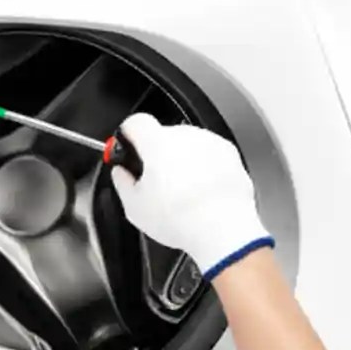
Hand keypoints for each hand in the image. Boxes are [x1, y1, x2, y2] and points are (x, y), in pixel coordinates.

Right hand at [110, 113, 273, 280]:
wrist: (222, 227)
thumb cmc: (180, 218)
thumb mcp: (135, 207)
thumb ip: (122, 182)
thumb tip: (121, 174)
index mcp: (156, 143)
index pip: (135, 122)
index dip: (128, 134)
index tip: (128, 146)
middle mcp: (184, 136)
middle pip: (163, 135)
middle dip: (157, 153)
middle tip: (157, 182)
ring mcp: (209, 142)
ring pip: (187, 144)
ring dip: (183, 159)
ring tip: (183, 191)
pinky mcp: (229, 153)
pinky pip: (209, 154)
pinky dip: (205, 166)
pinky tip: (202, 191)